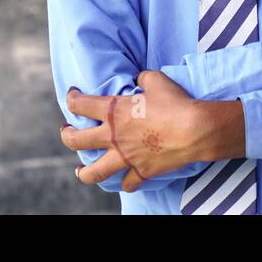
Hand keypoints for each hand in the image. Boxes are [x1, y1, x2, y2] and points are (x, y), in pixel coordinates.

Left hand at [60, 70, 207, 192]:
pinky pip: (128, 183)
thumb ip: (142, 78)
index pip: (80, 105)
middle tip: (67, 132)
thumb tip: (139, 80)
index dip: (71, 99)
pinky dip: (126, 182)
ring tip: (80, 171)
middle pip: (76, 140)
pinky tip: (124, 180)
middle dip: (67, 136)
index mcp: (114, 111)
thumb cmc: (175, 102)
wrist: (195, 130)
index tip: (72, 97)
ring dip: (84, 172)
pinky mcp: (142, 171)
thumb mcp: (156, 80)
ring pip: (94, 172)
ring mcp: (126, 157)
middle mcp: (114, 136)